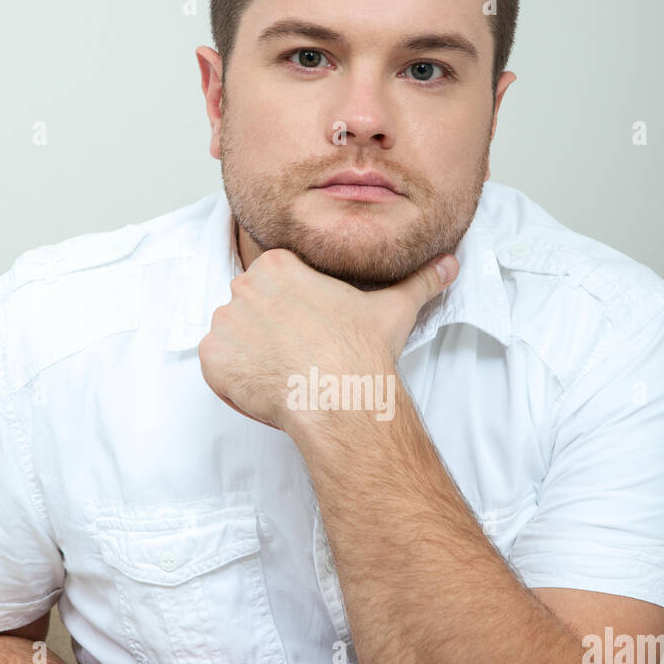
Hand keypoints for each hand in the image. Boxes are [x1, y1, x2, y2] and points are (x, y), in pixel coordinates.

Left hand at [198, 248, 457, 431]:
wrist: (339, 398)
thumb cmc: (361, 352)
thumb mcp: (394, 307)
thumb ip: (420, 281)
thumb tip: (450, 265)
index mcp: (277, 266)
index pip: (273, 284)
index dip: (292, 312)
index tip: (310, 332)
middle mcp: (242, 287)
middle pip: (249, 309)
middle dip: (269, 332)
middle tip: (300, 356)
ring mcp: (224, 324)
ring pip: (233, 339)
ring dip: (251, 357)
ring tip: (287, 373)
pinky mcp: (212, 360)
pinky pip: (217, 369)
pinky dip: (235, 381)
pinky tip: (268, 388)